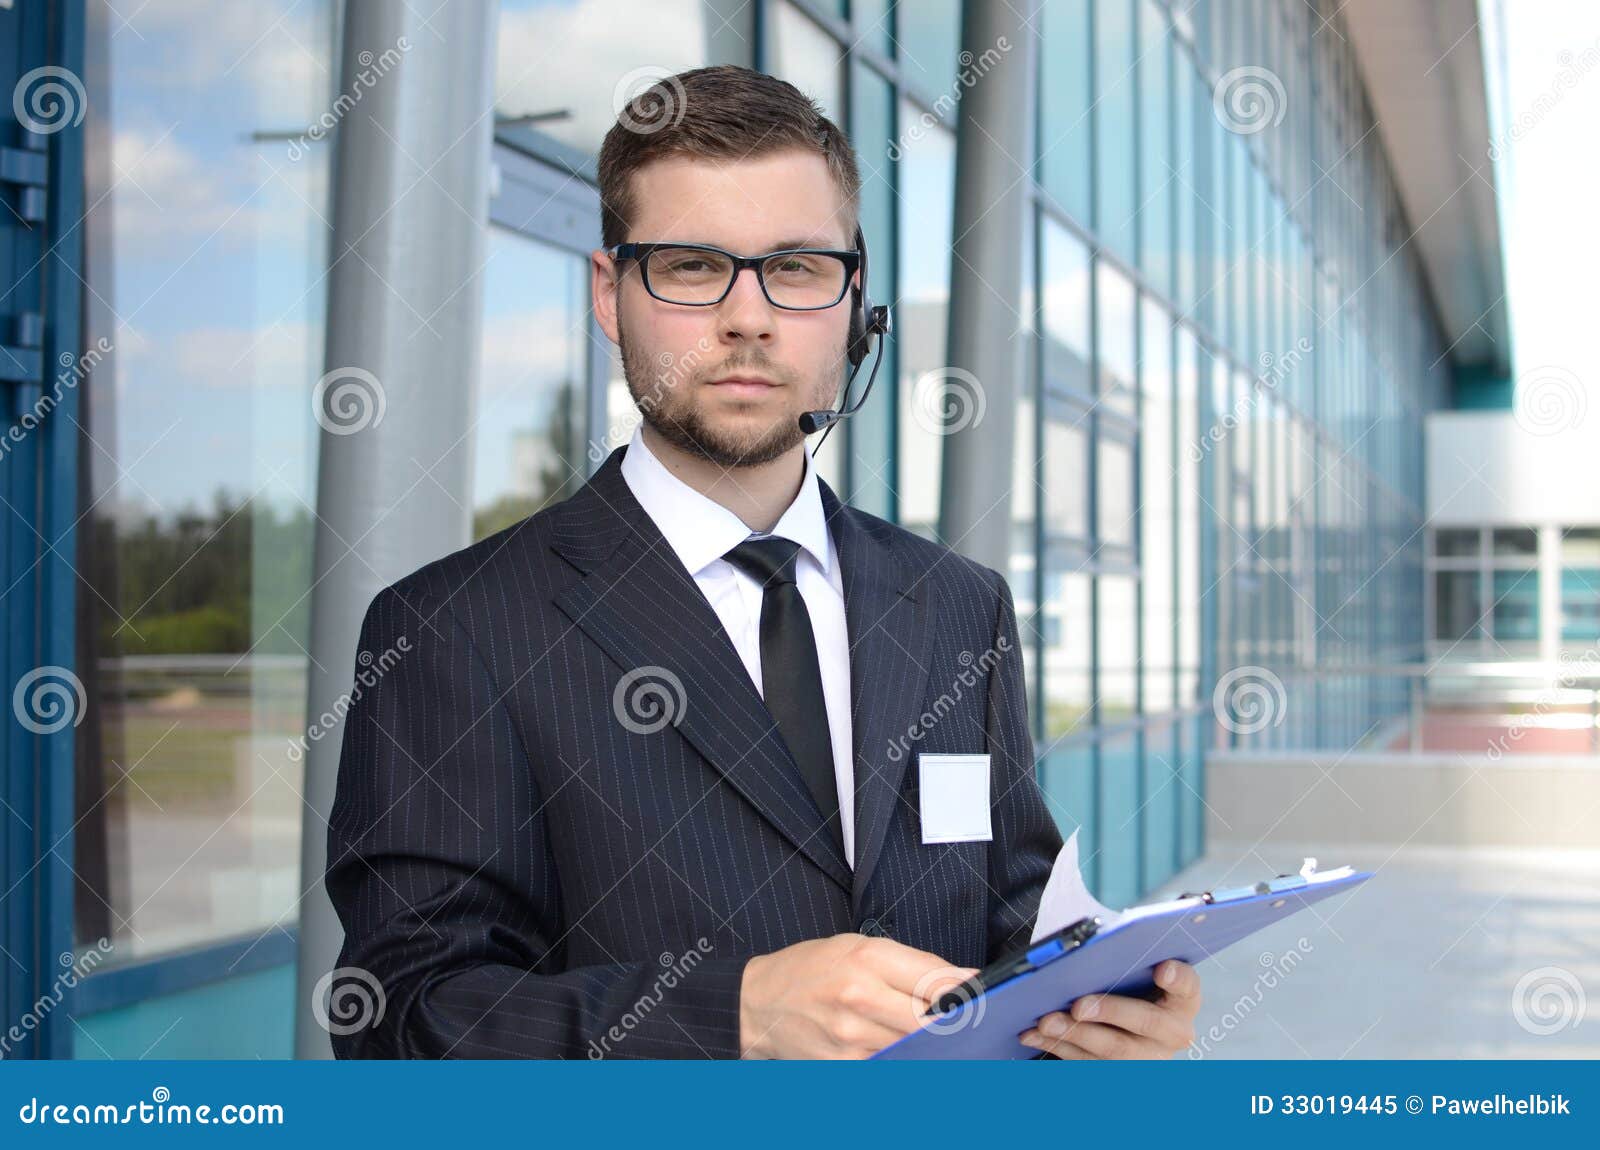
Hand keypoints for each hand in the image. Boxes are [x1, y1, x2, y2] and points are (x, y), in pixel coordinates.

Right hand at [739, 933, 976, 1058]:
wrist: (757, 1004)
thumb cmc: (810, 969)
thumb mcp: (857, 947)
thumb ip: (913, 963)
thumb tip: (966, 979)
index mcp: (865, 960)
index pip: (935, 980)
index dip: (968, 992)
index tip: (984, 997)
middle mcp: (859, 999)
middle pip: (932, 1021)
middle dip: (955, 1024)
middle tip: (969, 1023)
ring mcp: (851, 1040)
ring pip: (916, 1050)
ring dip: (933, 1047)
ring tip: (938, 1040)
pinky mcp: (843, 1069)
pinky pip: (890, 1070)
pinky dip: (904, 1064)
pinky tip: (907, 1056)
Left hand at [1019, 959, 1200, 1058]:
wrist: (1137, 1033)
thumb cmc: (1136, 989)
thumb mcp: (1142, 973)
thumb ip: (1129, 958)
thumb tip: (1098, 940)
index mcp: (1182, 1001)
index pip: (1188, 986)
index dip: (1177, 978)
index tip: (1162, 969)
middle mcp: (1172, 1033)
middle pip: (1145, 1022)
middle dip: (1109, 1011)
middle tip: (1079, 1005)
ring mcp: (1148, 1058)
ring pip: (1113, 1050)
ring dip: (1075, 1034)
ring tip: (1046, 1020)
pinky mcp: (1121, 1073)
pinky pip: (1088, 1063)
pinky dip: (1057, 1046)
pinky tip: (1033, 1034)